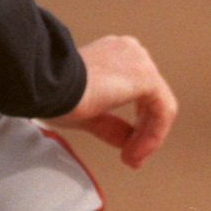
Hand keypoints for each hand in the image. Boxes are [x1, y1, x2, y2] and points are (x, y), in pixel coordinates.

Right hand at [47, 35, 175, 167]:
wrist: (47, 86)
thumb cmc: (54, 94)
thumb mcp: (88, 114)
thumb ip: (111, 124)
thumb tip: (128, 141)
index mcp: (112, 54)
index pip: (135, 92)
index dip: (134, 126)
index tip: (126, 151)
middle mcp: (129, 52)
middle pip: (149, 99)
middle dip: (143, 133)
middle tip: (131, 158)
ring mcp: (139, 61)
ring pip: (158, 105)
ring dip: (148, 137)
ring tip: (132, 158)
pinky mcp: (146, 76)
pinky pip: (163, 110)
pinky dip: (153, 135)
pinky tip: (136, 151)